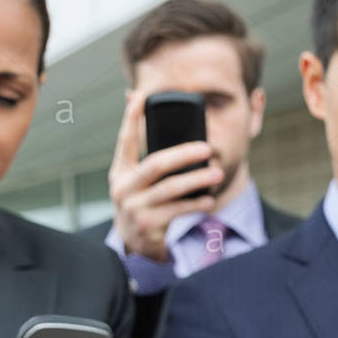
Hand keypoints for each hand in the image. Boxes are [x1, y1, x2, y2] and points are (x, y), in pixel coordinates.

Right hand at [108, 91, 221, 261]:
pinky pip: (177, 210)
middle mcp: (123, 187)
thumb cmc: (143, 202)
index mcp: (120, 171)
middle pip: (156, 164)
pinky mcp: (147, 225)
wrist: (134, 242)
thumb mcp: (138, 180)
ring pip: (171, 188)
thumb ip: (148, 157)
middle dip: (183, 154)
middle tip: (207, 148)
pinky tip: (209, 200)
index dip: (131, 117)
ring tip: (217, 174)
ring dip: (197, 180)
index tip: (141, 95)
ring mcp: (134, 207)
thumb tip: (156, 125)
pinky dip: (195, 203)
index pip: (125, 139)